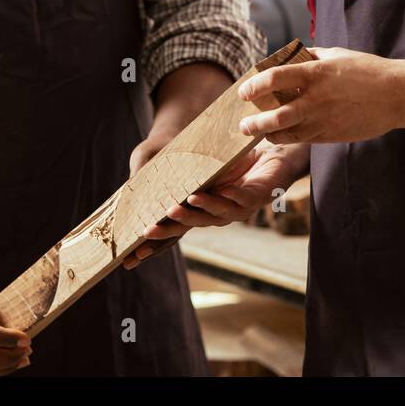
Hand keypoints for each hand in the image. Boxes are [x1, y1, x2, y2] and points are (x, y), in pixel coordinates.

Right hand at [121, 142, 300, 269]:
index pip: (175, 229)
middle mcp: (216, 215)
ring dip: (197, 211)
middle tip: (148, 230)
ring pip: (214, 216)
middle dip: (169, 229)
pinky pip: (241, 199)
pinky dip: (229, 195)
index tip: (134, 251)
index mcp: (201, 210)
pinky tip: (218, 191)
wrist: (271, 154)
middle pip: (189, 226)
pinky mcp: (254, 198)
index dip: (156, 242)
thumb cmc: (232, 161)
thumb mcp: (199, 165)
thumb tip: (142, 177)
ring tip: (179, 206)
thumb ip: (176, 174)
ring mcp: (236, 210)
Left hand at [237, 46, 404, 143]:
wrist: (397, 95)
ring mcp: (324, 120)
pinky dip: (288, 139)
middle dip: (254, 123)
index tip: (244, 92)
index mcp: (316, 74)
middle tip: (243, 124)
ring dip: (268, 135)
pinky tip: (281, 136)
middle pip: (275, 116)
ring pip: (286, 135)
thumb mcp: (336, 55)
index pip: (274, 79)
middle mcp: (316, 99)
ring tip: (259, 132)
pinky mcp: (331, 135)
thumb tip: (287, 58)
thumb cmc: (367, 71)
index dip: (254, 86)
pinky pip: (303, 140)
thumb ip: (310, 57)